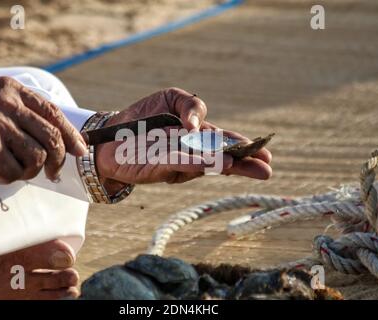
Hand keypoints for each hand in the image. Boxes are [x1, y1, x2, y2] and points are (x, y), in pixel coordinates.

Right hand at [0, 76, 85, 182]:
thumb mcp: (1, 111)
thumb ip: (32, 118)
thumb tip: (72, 141)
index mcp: (11, 89)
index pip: (53, 112)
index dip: (71, 134)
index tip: (80, 150)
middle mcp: (4, 101)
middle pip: (51, 137)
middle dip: (57, 160)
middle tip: (53, 173)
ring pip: (37, 157)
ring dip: (29, 170)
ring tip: (13, 168)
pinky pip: (16, 171)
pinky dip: (9, 177)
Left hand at [95, 87, 271, 187]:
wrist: (111, 133)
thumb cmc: (143, 117)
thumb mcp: (170, 97)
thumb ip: (191, 104)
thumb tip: (197, 125)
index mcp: (198, 136)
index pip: (226, 142)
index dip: (246, 148)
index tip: (266, 153)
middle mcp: (192, 153)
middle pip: (221, 159)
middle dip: (243, 164)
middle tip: (266, 169)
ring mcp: (177, 163)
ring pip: (202, 163)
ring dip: (221, 164)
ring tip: (239, 163)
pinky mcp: (158, 168)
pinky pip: (177, 164)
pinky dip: (193, 163)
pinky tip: (209, 163)